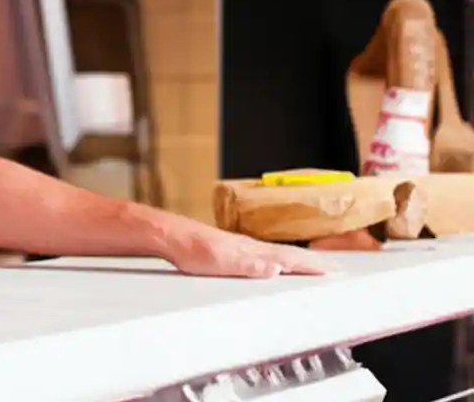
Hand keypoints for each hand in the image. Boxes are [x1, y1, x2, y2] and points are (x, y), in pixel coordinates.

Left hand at [166, 227, 337, 277]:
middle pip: (288, 254)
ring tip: (311, 265)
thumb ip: (250, 265)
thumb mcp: (222, 262)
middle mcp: (251, 247)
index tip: (335, 271)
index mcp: (253, 251)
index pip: (290, 259)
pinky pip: (263, 255)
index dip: (312, 266)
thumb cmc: (194, 248)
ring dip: (297, 260)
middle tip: (334, 267)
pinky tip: (274, 263)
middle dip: (312, 262)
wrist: (172, 237)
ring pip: (277, 254)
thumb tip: (276, 268)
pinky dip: (277, 259)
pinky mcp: (232, 250)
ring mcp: (242, 248)